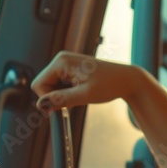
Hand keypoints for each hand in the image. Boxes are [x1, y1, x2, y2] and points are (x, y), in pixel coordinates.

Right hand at [31, 51, 149, 111]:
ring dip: (62, 95)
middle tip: (74, 102)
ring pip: (52, 86)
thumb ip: (61, 99)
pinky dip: (67, 92)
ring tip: (81, 96)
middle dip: (55, 97)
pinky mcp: (72, 69)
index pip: (39, 84)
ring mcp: (66, 63)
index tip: (62, 108)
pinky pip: (60, 85)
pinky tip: (81, 92)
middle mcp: (61, 59)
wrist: (128, 80)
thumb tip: (41, 105)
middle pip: (44, 85)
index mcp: (61, 61)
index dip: (47, 99)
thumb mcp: (84, 95)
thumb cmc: (109, 85)